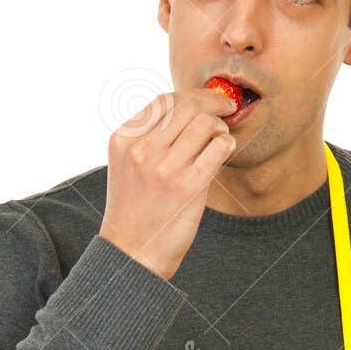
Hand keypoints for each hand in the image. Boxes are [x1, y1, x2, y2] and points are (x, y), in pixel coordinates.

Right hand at [99, 87, 236, 281]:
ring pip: (206, 123)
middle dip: (213, 102)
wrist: (132, 254)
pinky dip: (227, 143)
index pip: (164, 101)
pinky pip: (219, 148)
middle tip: (226, 108)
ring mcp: (164, 168)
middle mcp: (142, 150)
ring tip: (221, 137)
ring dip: (220, 126)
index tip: (207, 100)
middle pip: (187, 105)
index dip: (192, 95)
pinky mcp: (188, 187)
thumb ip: (147, 138)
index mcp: (123, 140)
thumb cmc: (134, 211)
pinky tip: (225, 150)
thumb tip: (187, 111)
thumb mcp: (126, 166)